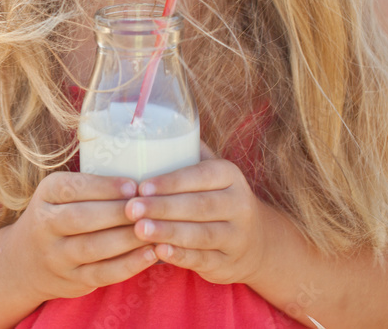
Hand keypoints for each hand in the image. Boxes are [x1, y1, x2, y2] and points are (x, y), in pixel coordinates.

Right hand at [3, 171, 157, 301]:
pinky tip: (150, 254)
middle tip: (149, 208)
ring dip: (128, 239)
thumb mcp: (59, 193)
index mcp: (46, 195)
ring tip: (155, 229)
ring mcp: (57, 256)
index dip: (104, 188)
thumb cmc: (58, 215)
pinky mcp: (72, 280)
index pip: (71, 188)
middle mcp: (46, 225)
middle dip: (117, 213)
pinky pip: (103, 273)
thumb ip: (89, 185)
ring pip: (93, 247)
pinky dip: (129, 265)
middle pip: (81, 218)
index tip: (133, 186)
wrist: (26, 260)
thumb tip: (140, 176)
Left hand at [124, 147, 268, 284]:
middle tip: (131, 208)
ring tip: (139, 230)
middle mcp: (239, 205)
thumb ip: (187, 151)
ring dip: (168, 232)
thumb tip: (148, 125)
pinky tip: (159, 251)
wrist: (256, 240)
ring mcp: (237, 236)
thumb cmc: (217, 196)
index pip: (200, 176)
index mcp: (230, 176)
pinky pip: (203, 259)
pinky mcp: (229, 263)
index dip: (171, 182)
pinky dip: (181, 256)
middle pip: (199, 206)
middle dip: (163, 207)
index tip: (141, 186)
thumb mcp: (212, 171)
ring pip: (201, 234)